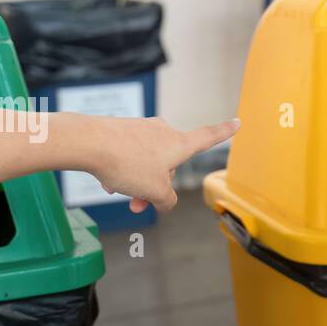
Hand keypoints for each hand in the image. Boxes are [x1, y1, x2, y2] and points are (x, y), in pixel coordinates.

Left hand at [82, 115, 240, 212]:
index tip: (238, 121)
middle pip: (169, 164)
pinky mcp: (120, 131)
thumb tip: (163, 200)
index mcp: (179, 143)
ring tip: (119, 192)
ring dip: (137, 182)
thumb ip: (167, 200)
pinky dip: (122, 171)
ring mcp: (141, 130)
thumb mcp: (155, 191)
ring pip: (146, 163)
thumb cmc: (127, 163)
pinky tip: (107, 180)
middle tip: (138, 204)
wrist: (88, 142)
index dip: (225, 132)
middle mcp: (163, 132)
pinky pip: (128, 156)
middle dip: (156, 186)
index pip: (209, 137)